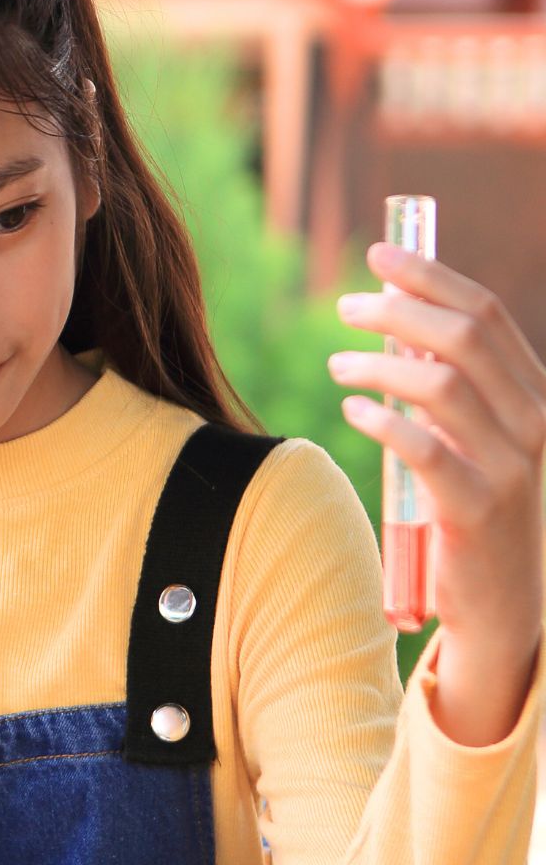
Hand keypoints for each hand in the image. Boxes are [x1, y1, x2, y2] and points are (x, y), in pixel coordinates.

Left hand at [327, 241, 545, 744]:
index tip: (380, 255)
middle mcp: (535, 422)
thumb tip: (399, 326)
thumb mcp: (475, 441)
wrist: (502, 609)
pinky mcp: (479, 508)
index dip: (431, 276)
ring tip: (338, 365)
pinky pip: (426, 448)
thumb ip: (453, 388)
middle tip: (346, 307)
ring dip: (379, 363)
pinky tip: (352, 411)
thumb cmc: (475, 514)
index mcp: (535, 396)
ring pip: (443, 383)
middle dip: (399, 307)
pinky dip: (383, 420)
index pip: (487, 314)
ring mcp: (512, 466)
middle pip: (464, 336)